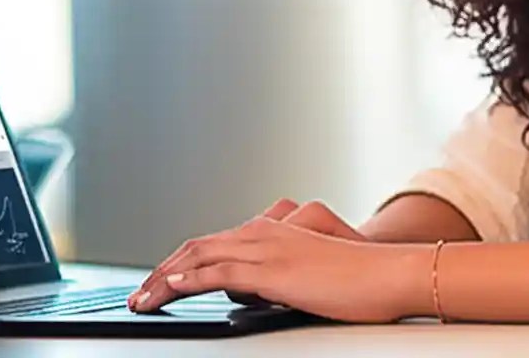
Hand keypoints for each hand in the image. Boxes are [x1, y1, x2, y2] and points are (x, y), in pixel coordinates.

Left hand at [131, 199, 366, 307]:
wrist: (389, 272)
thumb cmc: (356, 278)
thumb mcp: (306, 273)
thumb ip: (273, 276)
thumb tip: (248, 293)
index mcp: (271, 230)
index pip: (211, 245)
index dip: (179, 264)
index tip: (158, 284)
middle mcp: (263, 232)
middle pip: (197, 247)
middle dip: (162, 272)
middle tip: (138, 295)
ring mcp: (267, 248)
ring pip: (201, 258)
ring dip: (165, 278)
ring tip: (143, 298)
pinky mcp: (274, 270)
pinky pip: (222, 273)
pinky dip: (191, 280)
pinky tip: (173, 289)